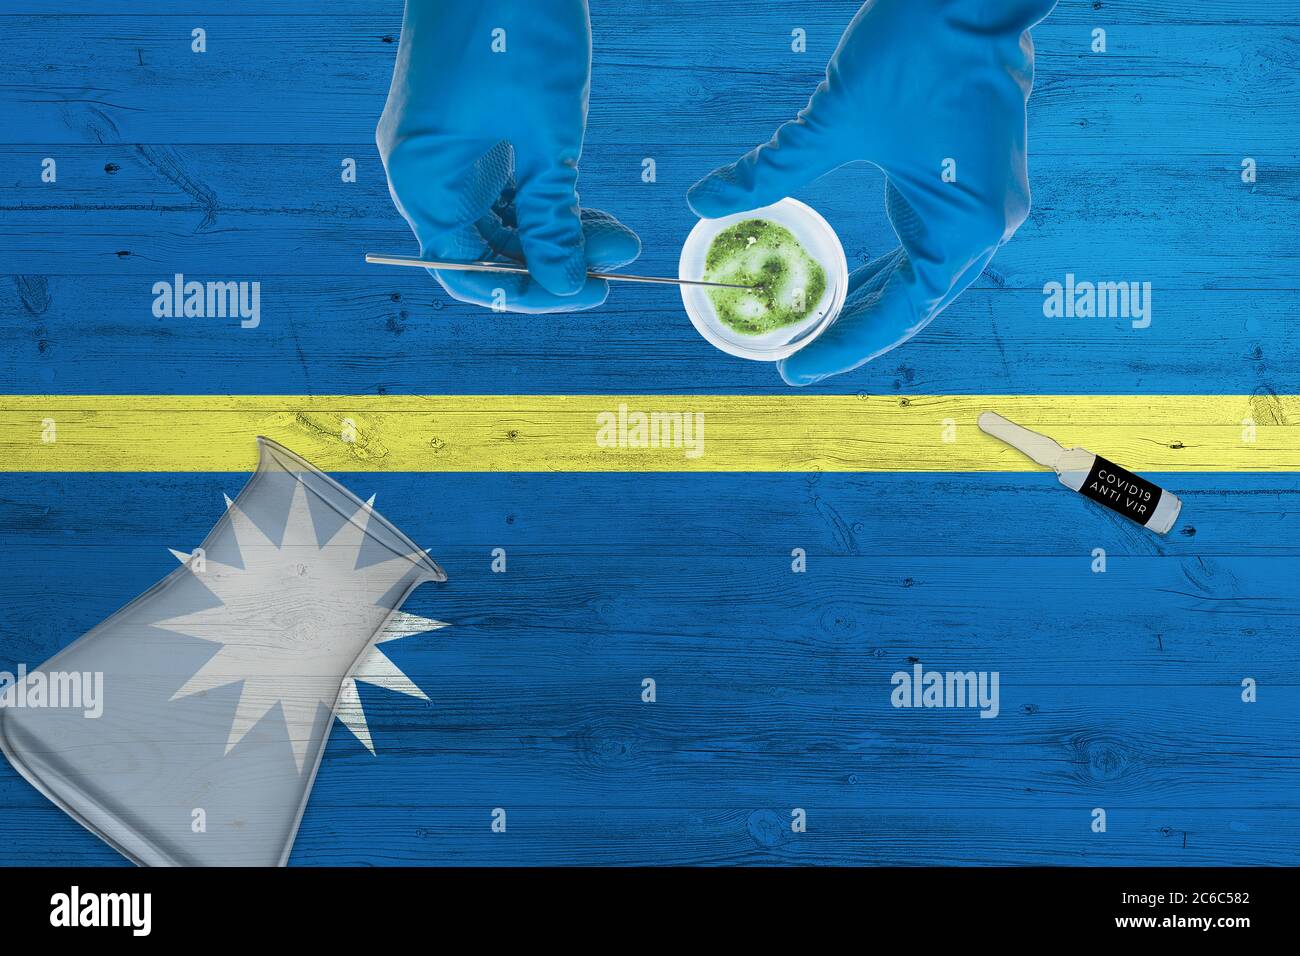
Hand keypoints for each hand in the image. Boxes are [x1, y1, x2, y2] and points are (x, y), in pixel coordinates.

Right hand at [377, 0, 639, 312]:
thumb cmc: (515, 24)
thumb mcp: (547, 136)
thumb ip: (552, 218)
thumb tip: (564, 286)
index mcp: (423, 180)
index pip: (466, 272)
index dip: (527, 294)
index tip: (587, 292)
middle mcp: (422, 170)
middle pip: (484, 249)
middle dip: (553, 260)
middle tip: (619, 258)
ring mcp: (441, 147)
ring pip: (496, 219)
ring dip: (554, 232)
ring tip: (617, 235)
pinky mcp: (463, 126)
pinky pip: (499, 185)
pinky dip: (542, 200)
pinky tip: (587, 207)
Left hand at [688, 0, 1056, 384]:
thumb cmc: (914, 46)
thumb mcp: (833, 118)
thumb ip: (771, 168)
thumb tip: (702, 201)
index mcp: (961, 228)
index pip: (897, 315)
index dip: (842, 348)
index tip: (791, 368)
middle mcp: (983, 229)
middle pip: (911, 306)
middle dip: (851, 331)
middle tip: (793, 355)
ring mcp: (985, 208)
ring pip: (920, 279)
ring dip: (869, 302)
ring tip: (813, 326)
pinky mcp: (974, 185)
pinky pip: (928, 246)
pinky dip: (888, 267)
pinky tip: (846, 280)